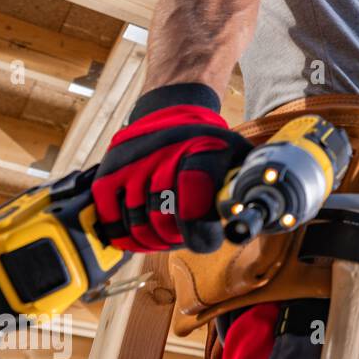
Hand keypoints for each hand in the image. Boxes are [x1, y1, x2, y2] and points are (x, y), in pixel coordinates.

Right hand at [91, 84, 251, 252]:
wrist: (172, 117)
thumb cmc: (210, 148)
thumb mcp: (239, 157)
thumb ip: (248, 189)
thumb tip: (251, 224)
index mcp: (204, 146)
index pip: (194, 191)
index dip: (200, 228)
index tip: (209, 241)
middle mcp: (164, 151)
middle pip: (165, 218)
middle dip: (180, 237)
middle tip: (190, 236)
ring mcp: (131, 163)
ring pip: (138, 224)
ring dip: (156, 241)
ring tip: (170, 235)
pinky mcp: (107, 175)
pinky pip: (112, 221)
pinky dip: (129, 237)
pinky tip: (146, 234)